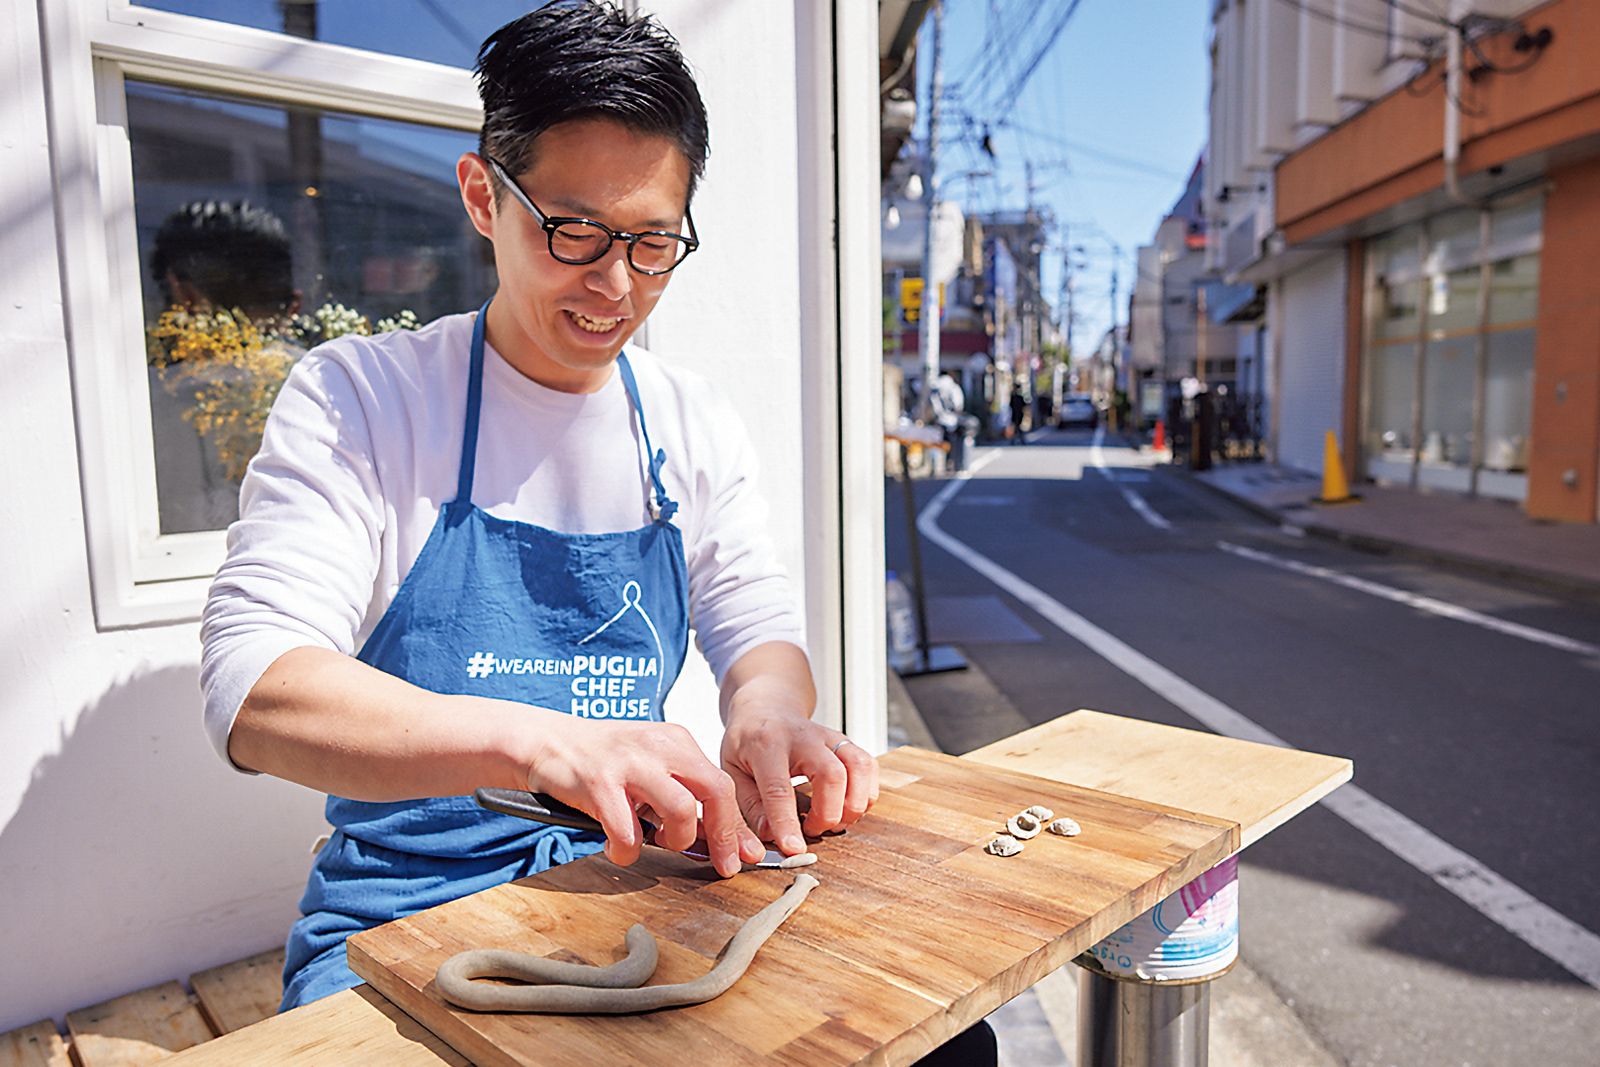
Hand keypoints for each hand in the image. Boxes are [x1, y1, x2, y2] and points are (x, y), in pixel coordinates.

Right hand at [526, 716, 764, 877]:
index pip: (723, 784)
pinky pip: (628, 833)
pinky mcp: (599, 783)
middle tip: (720, 865)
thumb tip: (720, 840)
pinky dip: (625, 851)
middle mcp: (659, 746)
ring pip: (681, 811)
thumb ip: (683, 796)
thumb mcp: (651, 767)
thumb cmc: (603, 761)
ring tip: (653, 839)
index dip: (736, 826)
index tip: (744, 855)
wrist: (546, 741)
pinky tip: (616, 846)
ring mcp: (630, 763)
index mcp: (677, 740)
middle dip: (724, 836)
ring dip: (674, 840)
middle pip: (716, 791)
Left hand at [718, 643, 878, 854]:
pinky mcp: (845, 741)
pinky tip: (849, 806)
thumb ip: (749, 807)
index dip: (787, 822)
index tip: (793, 848)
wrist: (766, 707)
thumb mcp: (732, 772)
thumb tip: (770, 838)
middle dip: (828, 814)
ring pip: (858, 767)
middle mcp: (802, 736)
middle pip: (831, 775)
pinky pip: (869, 766)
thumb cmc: (747, 742)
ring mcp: (828, 736)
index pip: (779, 788)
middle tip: (813, 830)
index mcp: (766, 744)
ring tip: (835, 821)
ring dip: (854, 804)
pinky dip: (867, 793)